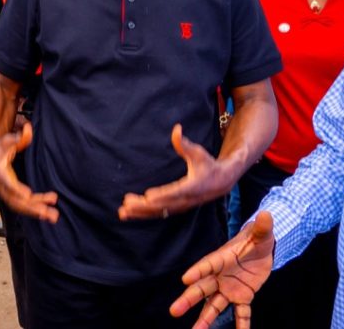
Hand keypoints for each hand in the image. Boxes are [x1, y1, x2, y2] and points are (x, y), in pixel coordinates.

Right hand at [0, 122, 57, 222]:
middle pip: (15, 200)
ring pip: (19, 205)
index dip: (17, 189)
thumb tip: (29, 129)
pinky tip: (46, 211)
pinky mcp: (10, 194)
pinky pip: (21, 205)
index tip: (28, 194)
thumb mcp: (8, 140)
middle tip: (49, 211)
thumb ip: (20, 137)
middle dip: (32, 207)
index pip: (7, 182)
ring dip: (35, 211)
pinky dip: (33, 209)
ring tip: (53, 216)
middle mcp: (1, 184)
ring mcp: (5, 191)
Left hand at [119, 124, 234, 219]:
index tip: (148, 197)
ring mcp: (180, 206)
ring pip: (159, 212)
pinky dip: (143, 214)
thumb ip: (185, 144)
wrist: (221, 182)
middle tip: (127, 204)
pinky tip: (128, 214)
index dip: (162, 195)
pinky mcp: (176, 208)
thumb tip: (176, 128)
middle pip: (164, 205)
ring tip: (122, 212)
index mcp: (193, 186)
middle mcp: (186, 200)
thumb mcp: (198, 153)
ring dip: (140, 213)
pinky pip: (158, 214)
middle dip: (145, 206)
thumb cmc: (207, 164)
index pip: (176, 192)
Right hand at [170, 211, 274, 328]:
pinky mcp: (241, 297)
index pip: (207, 264)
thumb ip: (262, 228)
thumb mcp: (262, 234)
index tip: (185, 279)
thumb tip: (266, 214)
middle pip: (201, 288)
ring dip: (205, 318)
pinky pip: (240, 313)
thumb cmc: (257, 240)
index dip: (197, 271)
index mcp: (222, 258)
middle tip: (174, 310)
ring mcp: (228, 288)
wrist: (262, 251)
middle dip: (188, 299)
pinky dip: (240, 325)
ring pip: (213, 305)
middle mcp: (220, 275)